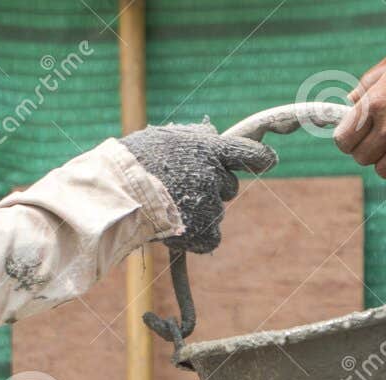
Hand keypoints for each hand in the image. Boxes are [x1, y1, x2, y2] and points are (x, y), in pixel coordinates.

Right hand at [120, 123, 277, 252]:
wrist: (117, 195)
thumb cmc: (135, 162)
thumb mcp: (166, 137)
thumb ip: (197, 137)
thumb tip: (217, 135)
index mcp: (209, 150)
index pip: (249, 154)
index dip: (262, 158)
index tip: (268, 160)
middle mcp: (214, 177)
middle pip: (230, 187)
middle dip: (214, 188)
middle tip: (184, 188)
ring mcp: (210, 207)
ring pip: (217, 212)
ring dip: (200, 211)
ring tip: (169, 206)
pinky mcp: (204, 233)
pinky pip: (212, 238)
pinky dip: (198, 237)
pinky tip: (177, 228)